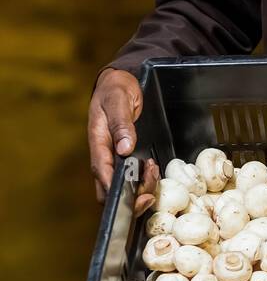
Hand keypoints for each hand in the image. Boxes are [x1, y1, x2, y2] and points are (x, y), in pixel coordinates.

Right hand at [88, 68, 157, 213]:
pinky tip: (154, 169)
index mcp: (98, 143)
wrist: (120, 82)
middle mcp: (105, 155)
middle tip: (150, 190)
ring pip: (123, 188)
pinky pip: (132, 179)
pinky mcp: (126, 158)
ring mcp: (115, 159)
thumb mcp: (118, 100)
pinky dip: (145, 181)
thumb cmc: (115, 90)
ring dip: (141, 189)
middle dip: (131, 198)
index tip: (133, 196)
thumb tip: (124, 148)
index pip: (102, 173)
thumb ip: (121, 123)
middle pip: (110, 190)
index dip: (115, 189)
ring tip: (154, 170)